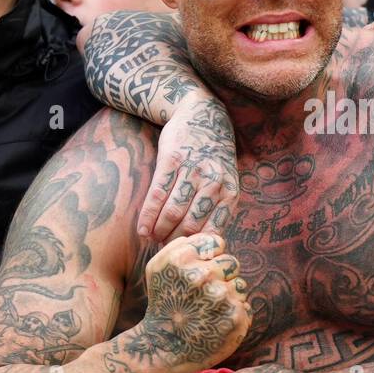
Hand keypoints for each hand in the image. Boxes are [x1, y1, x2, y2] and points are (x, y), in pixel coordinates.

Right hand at [126, 233, 250, 372]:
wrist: (164, 346)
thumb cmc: (164, 302)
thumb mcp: (158, 267)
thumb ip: (183, 244)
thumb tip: (212, 240)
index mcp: (183, 259)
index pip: (216, 243)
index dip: (209, 257)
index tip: (198, 274)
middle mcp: (204, 275)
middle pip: (232, 263)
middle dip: (221, 276)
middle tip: (203, 296)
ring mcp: (222, 297)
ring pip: (240, 285)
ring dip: (228, 296)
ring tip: (207, 311)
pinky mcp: (236, 318)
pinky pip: (245, 305)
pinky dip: (234, 314)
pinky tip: (216, 323)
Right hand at [140, 94, 237, 241]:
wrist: (202, 114)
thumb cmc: (213, 156)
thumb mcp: (227, 180)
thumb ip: (219, 207)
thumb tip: (205, 244)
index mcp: (231, 191)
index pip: (214, 229)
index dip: (198, 247)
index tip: (186, 257)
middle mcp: (214, 182)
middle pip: (192, 224)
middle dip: (176, 242)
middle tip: (166, 253)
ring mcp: (192, 170)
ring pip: (173, 211)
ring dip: (160, 231)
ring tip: (153, 241)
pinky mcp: (172, 160)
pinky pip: (157, 195)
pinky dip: (148, 216)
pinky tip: (142, 230)